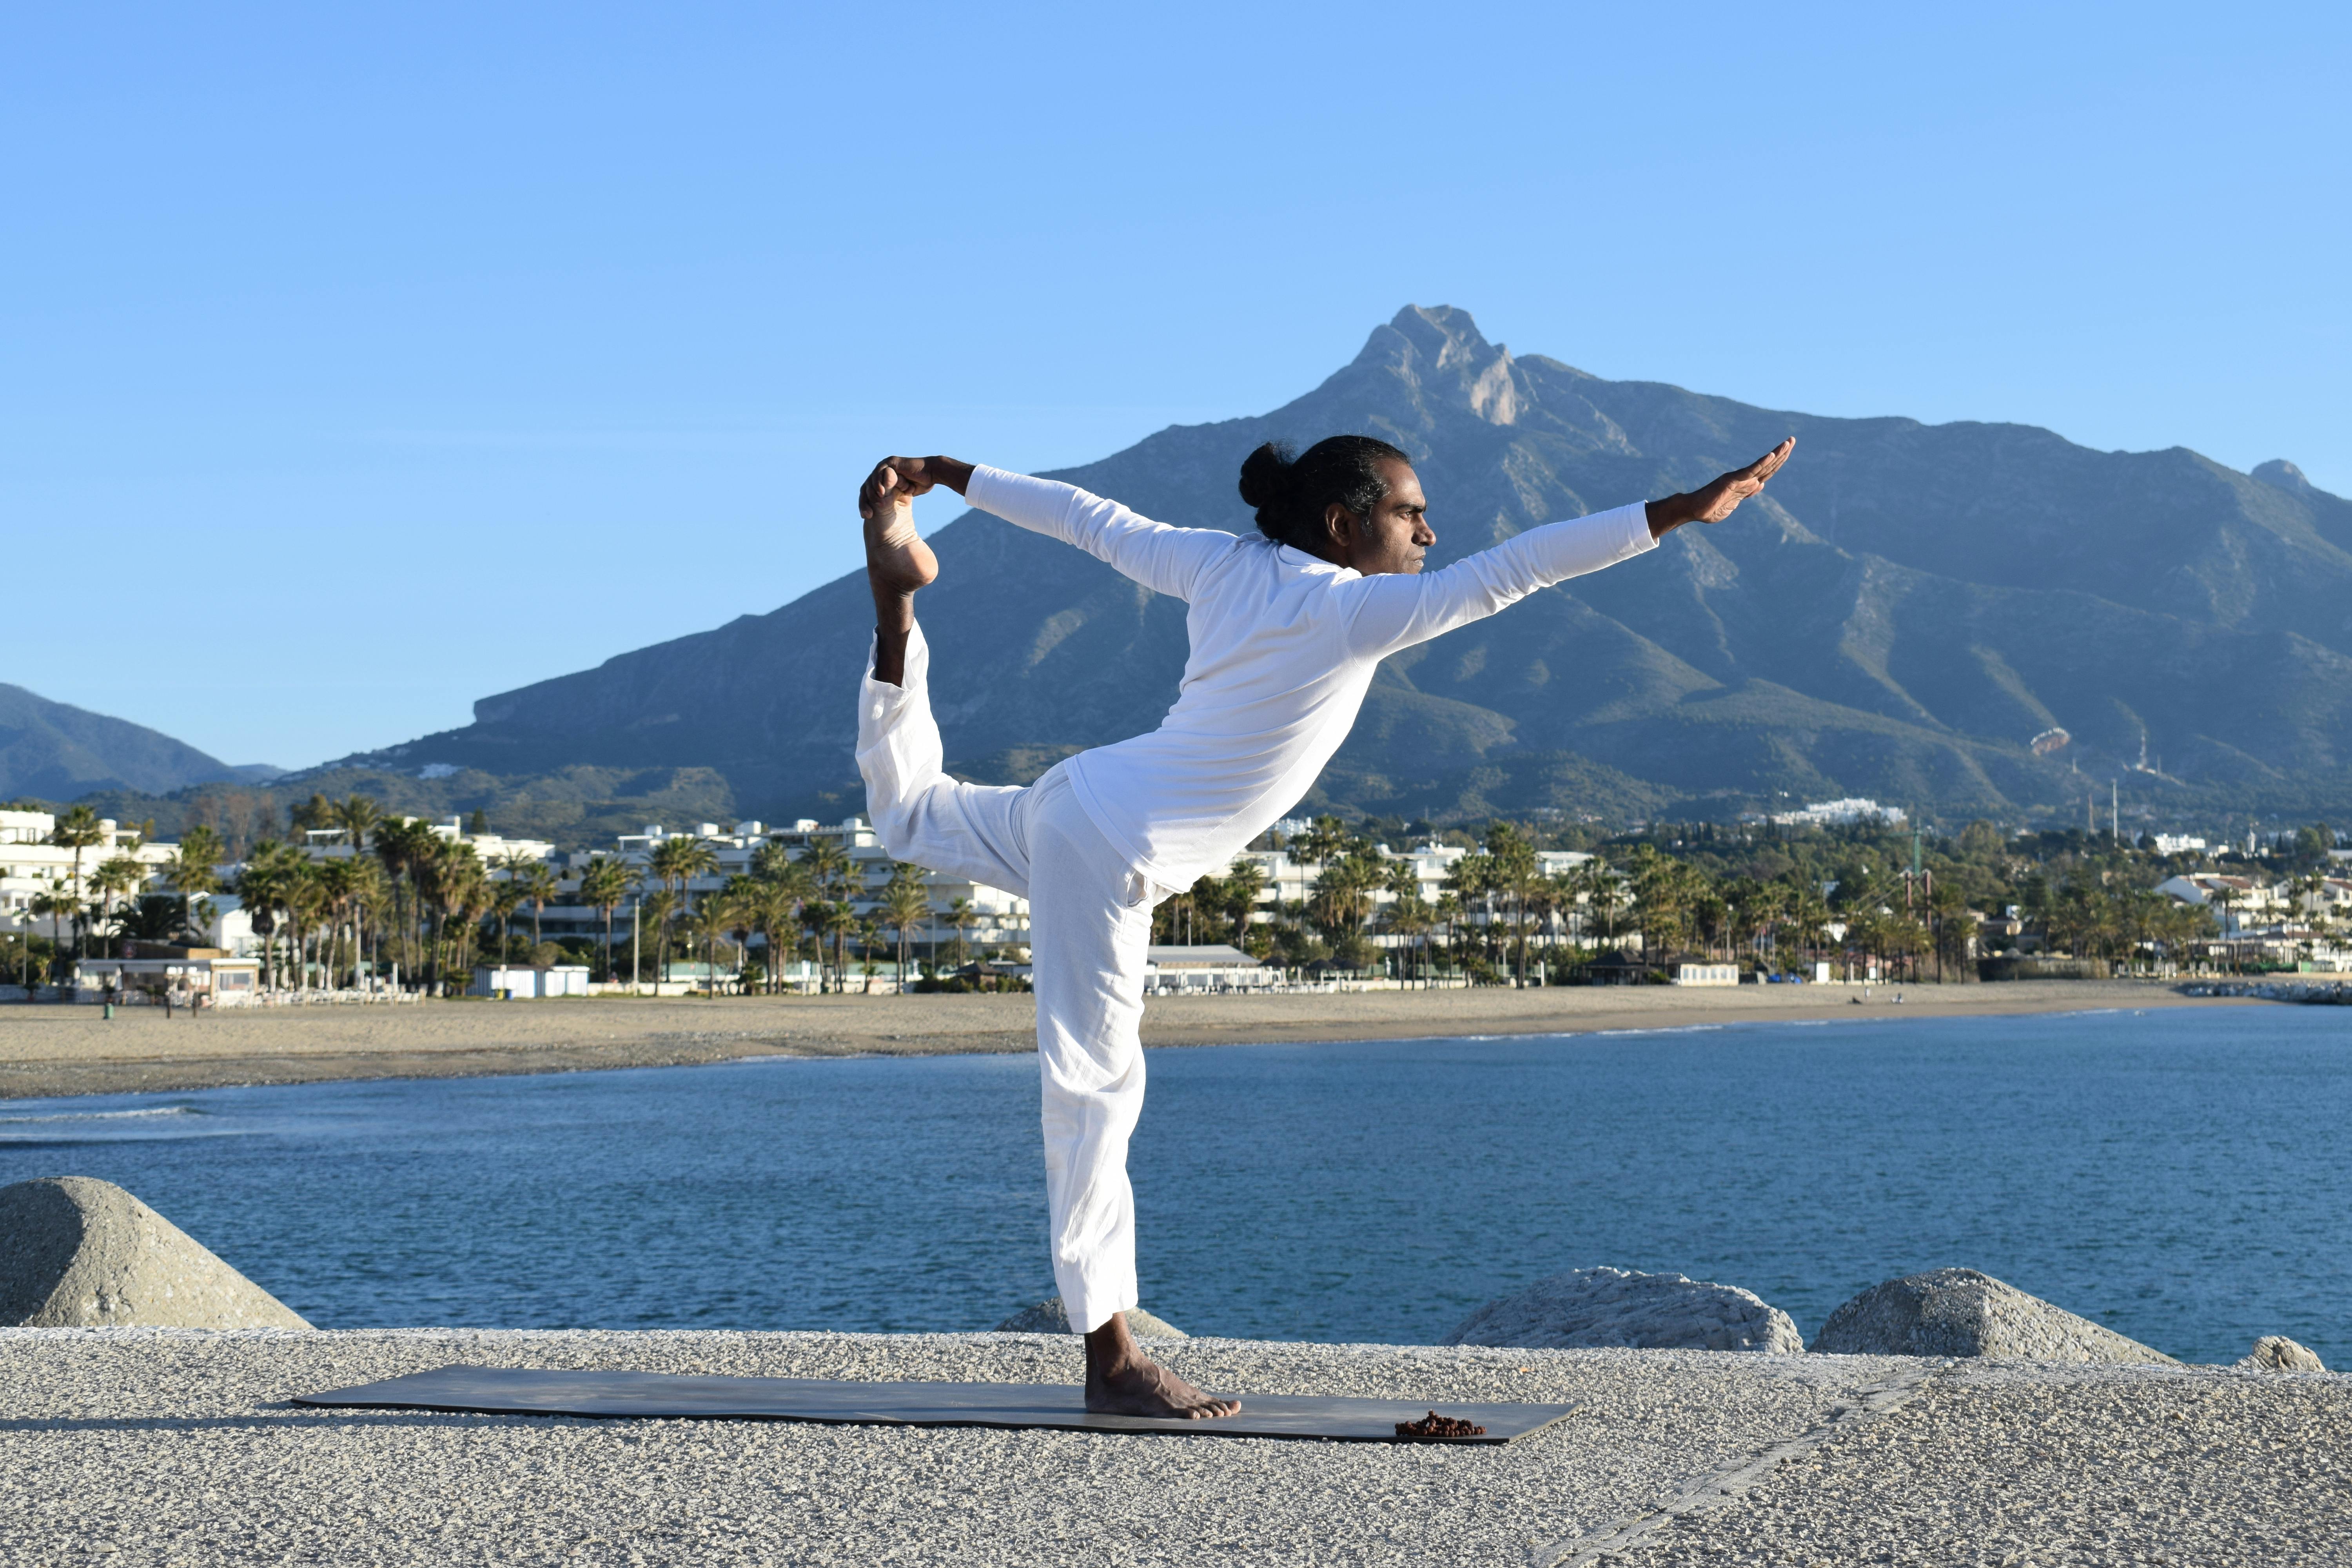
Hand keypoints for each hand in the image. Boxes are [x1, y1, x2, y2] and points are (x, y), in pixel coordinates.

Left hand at [857, 455, 973, 519]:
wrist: (933, 473)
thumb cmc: (922, 484)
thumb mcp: (903, 497)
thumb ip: (893, 500)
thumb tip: (885, 512)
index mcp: (883, 482)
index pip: (869, 494)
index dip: (866, 505)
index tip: (867, 517)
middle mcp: (881, 473)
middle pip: (866, 488)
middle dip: (864, 502)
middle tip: (866, 516)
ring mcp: (885, 467)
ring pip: (870, 482)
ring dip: (870, 495)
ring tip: (873, 507)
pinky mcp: (890, 462)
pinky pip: (878, 473)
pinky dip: (877, 483)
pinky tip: (880, 494)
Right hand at [1646, 437, 1794, 537]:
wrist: (1693, 510)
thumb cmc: (1710, 509)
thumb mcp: (1734, 504)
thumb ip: (1747, 494)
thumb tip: (1760, 485)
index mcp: (1746, 485)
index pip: (1766, 472)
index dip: (1778, 462)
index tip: (1787, 450)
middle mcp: (1743, 478)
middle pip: (1768, 466)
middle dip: (1782, 453)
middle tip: (1792, 440)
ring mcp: (1738, 478)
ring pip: (1762, 465)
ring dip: (1777, 454)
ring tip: (1788, 442)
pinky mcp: (1732, 480)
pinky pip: (1750, 471)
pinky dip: (1761, 463)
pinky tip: (1772, 455)